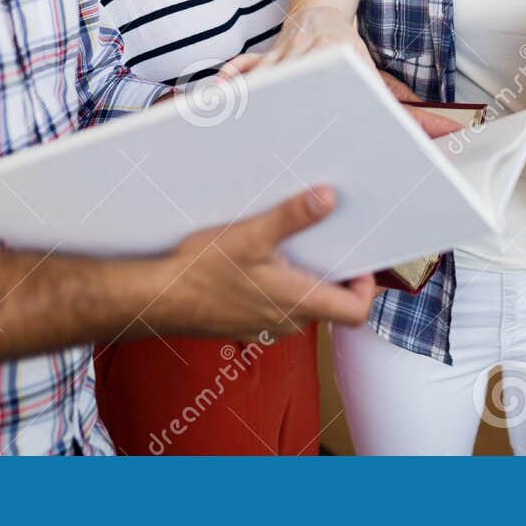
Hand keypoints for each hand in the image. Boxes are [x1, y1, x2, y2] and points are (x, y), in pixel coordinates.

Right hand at [146, 187, 375, 340]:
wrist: (159, 299)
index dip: (366, 287)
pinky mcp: (245, 323)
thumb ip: (292, 217)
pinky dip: (276, 286)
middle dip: (331, 273)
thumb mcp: (251, 235)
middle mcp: (287, 322)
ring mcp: (265, 326)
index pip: (355, 312)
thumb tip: (327, 198)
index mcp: (298, 302)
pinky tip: (255, 263)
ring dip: (301, 278)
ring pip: (300, 304)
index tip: (360, 262)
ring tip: (286, 246)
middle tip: (323, 241)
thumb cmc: (202, 272)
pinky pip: (274, 307)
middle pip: (329, 304)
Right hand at [220, 28, 458, 138]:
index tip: (323, 123)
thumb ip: (416, 113)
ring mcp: (285, 53)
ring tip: (240, 118)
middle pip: (298, 81)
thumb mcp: (380, 79)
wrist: (322, 14)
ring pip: (268, 74)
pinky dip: (233, 76)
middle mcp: (311, 54)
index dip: (331, 99)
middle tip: (276, 130)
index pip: (339, 81)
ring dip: (256, 94)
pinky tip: (218, 91)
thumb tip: (452, 134)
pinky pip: (245, 65)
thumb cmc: (350, 54)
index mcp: (340, 59)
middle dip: (286, 102)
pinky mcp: (264, 55)